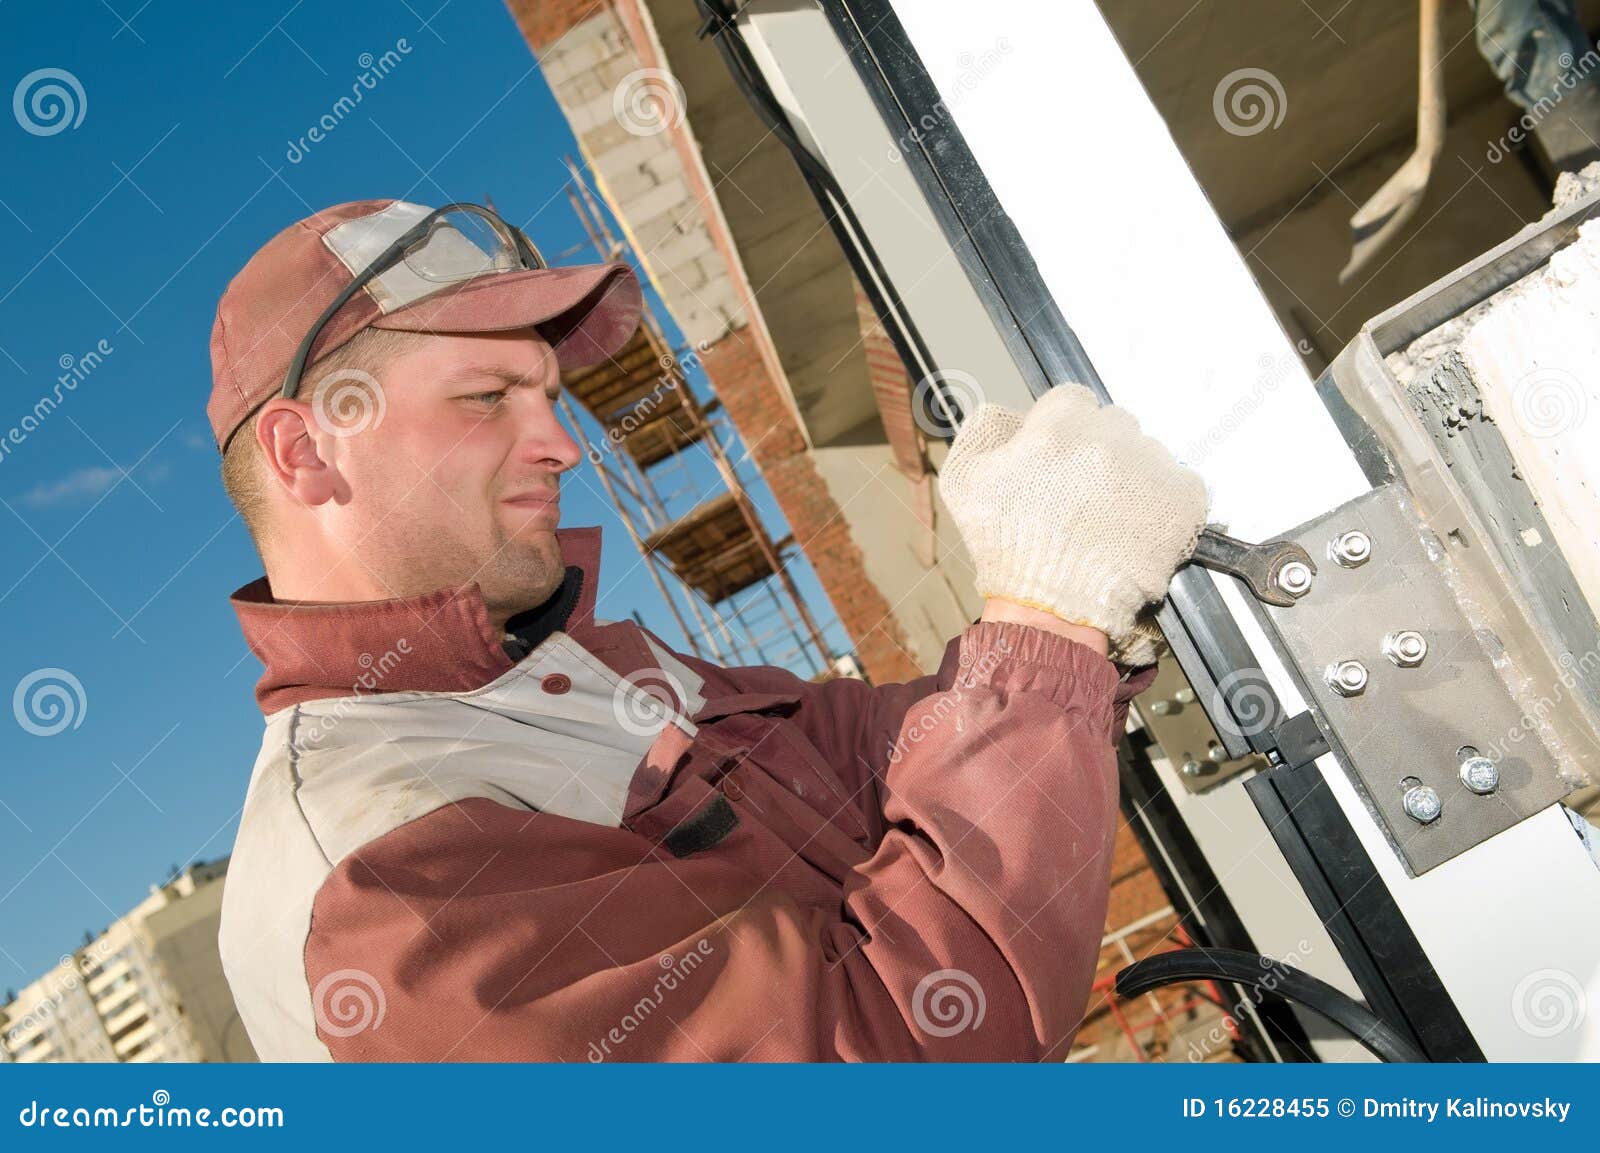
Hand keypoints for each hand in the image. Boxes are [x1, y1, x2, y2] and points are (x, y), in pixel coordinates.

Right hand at [939, 384, 1206, 661]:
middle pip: (1112, 423)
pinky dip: (1162, 500)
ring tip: (1109, 515)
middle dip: (1098, 448)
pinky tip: (1137, 524)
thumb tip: (1009, 412)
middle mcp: (1108, 439)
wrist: (1050, 607)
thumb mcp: (965, 481)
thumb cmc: (1005, 548)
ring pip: (1146, 452)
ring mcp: (1149, 468)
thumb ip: (984, 432)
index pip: (1072, 399)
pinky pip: (1180, 483)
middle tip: (1082, 490)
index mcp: (1058, 427)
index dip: (1064, 427)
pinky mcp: (1181, 501)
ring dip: (1131, 475)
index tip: (1061, 453)